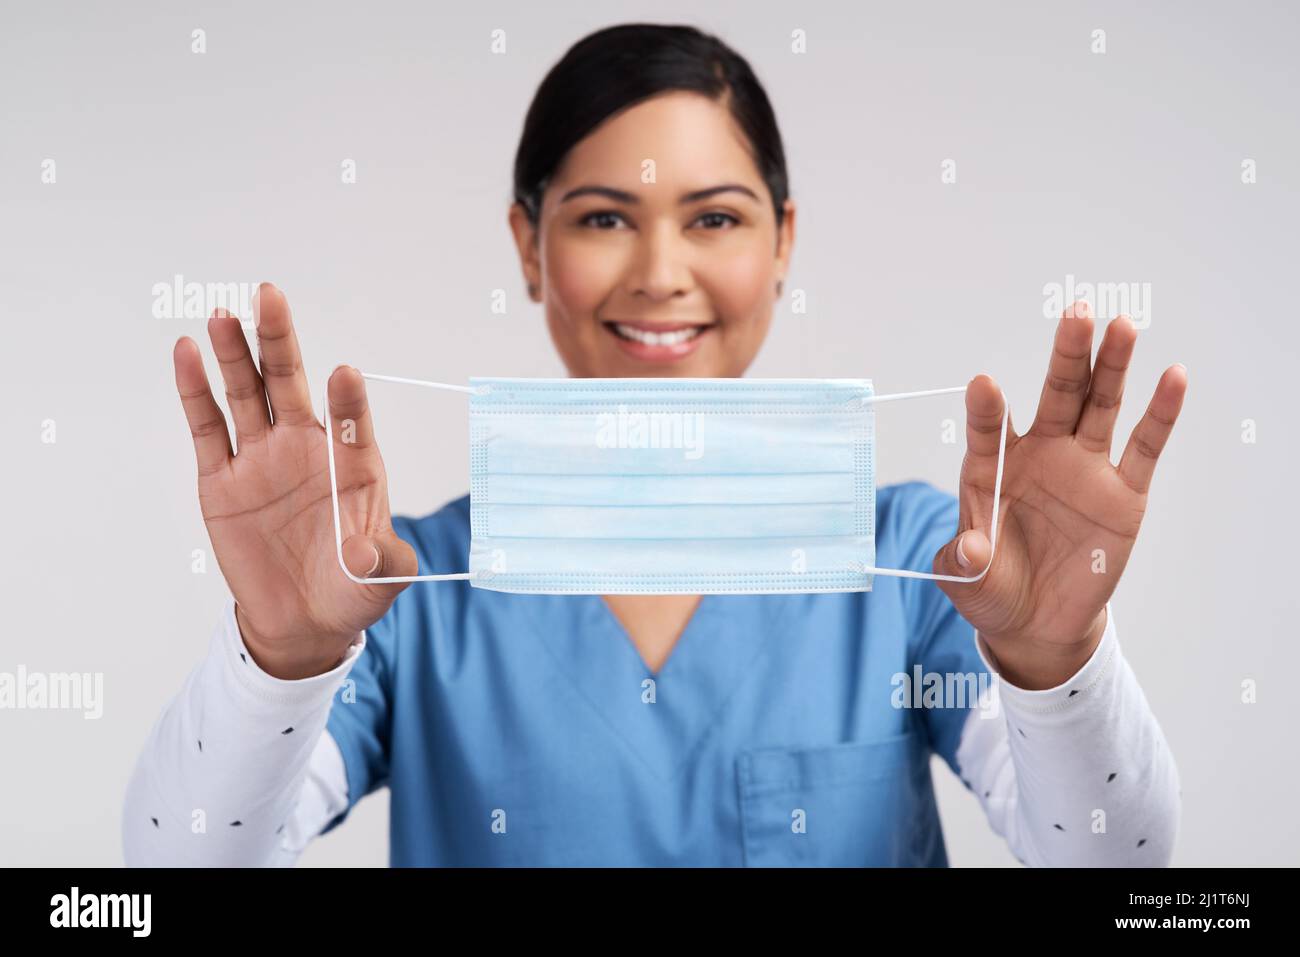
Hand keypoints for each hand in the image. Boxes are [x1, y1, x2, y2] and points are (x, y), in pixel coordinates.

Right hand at [173, 282, 416, 678]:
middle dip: (280, 341)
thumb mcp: (381, 580)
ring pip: (246, 394)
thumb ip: (383, 562)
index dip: (348, 401)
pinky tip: (187, 353)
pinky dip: (195, 390)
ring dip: (234, 354)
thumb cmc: (351, 589)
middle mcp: (306, 449)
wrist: (303, 619)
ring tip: (223, 316)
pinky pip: (207, 427)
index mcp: (352, 465)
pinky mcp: (222, 478)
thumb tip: (366, 552)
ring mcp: (262, 458)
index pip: (351, 422)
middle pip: (291, 384)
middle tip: (270, 296)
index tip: (345, 375)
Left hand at [931, 301, 1187, 689]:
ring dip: (1111, 367)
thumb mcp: (966, 580)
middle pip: (1056, 396)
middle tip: (1075, 315)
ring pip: (1100, 406)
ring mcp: (1084, 469)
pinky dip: (1160, 413)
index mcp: (993, 468)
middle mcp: (1041, 455)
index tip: (983, 384)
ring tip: (1122, 326)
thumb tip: (972, 547)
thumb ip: (964, 561)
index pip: (989, 429)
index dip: (987, 409)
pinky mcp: (1124, 493)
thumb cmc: (992, 588)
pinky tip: (1173, 376)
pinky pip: (1144, 448)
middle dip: (1066, 357)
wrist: (1036, 621)